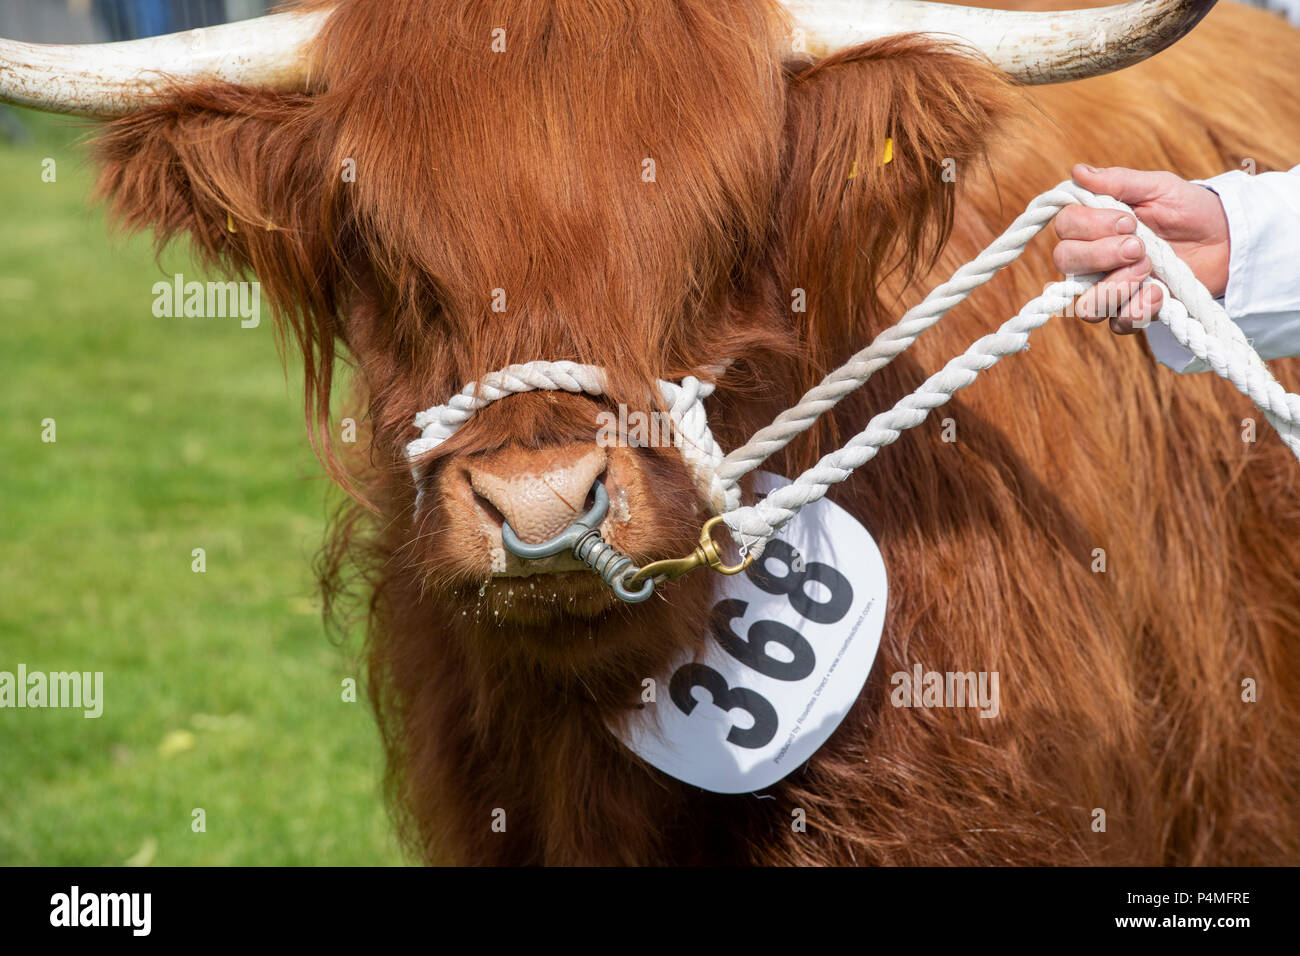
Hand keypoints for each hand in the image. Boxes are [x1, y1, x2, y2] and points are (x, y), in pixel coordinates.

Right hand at [1052, 164, 1230, 333]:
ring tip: (1150, 268)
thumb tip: (1077, 171)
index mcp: (1093, 225)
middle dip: (1101, 255)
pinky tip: (1160, 292)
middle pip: (1066, 263)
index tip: (1129, 220)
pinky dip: (1138, 309)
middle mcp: (1092, 259)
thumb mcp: (1158, 188)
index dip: (1090, 226)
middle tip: (1140, 247)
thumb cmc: (1190, 209)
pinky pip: (1117, 323)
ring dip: (1118, 285)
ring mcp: (1108, 288)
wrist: (1226, 241)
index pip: (1065, 227)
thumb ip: (1117, 182)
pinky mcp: (1130, 312)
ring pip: (1086, 302)